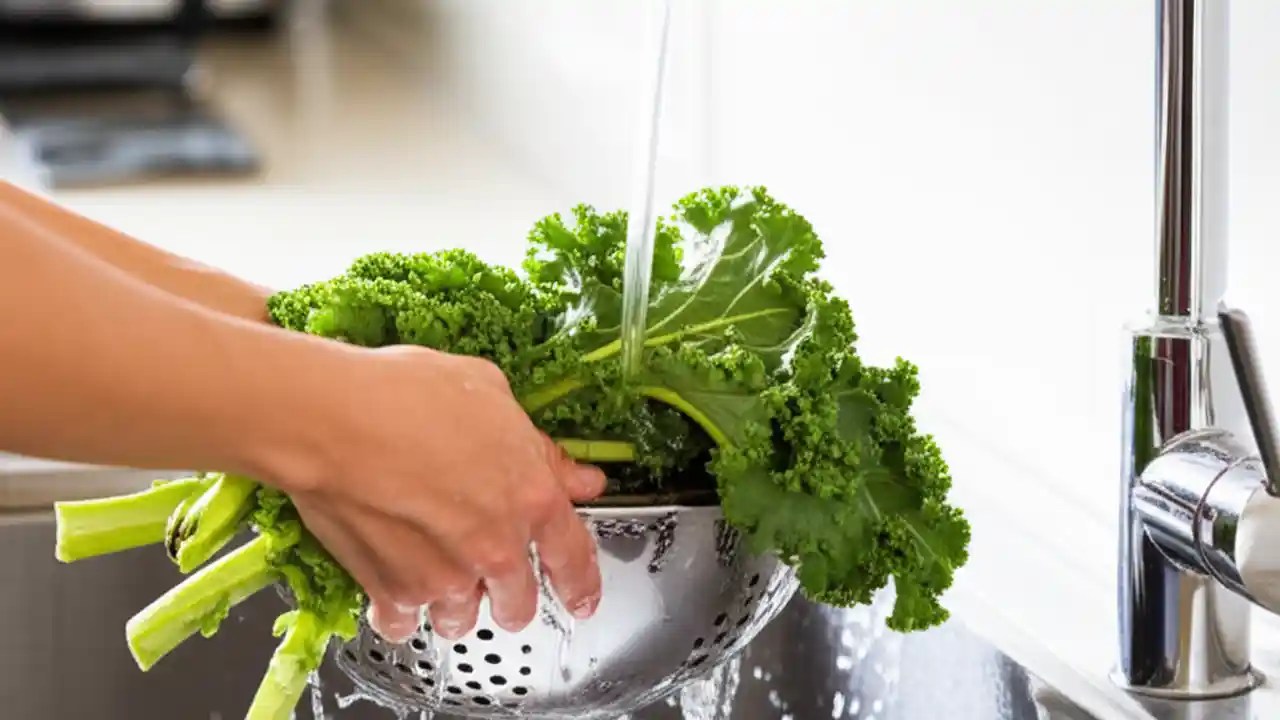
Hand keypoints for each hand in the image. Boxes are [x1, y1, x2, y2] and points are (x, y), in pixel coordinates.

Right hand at [273, 345, 605, 642]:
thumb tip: (576, 476)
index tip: (581, 600)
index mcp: (532, 497)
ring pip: (462, 619)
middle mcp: (497, 548)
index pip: (575, 558)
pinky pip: (404, 623)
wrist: (334, 421)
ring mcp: (446, 577)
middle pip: (518, 604)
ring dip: (454, 605)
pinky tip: (393, 587)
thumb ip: (540, 450)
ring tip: (437, 577)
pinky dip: (399, 612)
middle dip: (510, 599)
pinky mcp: (395, 592)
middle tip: (495, 586)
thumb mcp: (491, 397)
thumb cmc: (407, 395)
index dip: (582, 586)